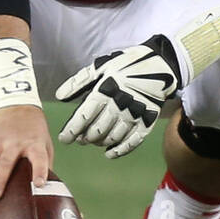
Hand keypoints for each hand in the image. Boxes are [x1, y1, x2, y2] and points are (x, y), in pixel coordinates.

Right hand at [0, 106, 52, 207]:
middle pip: (6, 163)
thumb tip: (48, 189)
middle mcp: (15, 143)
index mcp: (34, 143)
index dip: (40, 171)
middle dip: (0, 180)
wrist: (13, 104)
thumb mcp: (44, 141)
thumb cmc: (33, 128)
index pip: (39, 158)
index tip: (39, 184)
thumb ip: (45, 163)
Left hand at [56, 36, 180, 158]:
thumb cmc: (125, 65)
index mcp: (106, 89)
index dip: (72, 130)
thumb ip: (79, 82)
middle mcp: (120, 104)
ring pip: (112, 137)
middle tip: (80, 139)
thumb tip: (60, 96)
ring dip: (100, 142)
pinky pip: (132, 142)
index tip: (64, 139)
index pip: (85, 115)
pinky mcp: (148, 121)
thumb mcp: (100, 67)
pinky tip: (109, 153)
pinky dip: (119, 150)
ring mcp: (135, 114)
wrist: (159, 65)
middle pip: (98, 129)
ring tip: (93, 141)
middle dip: (85, 138)